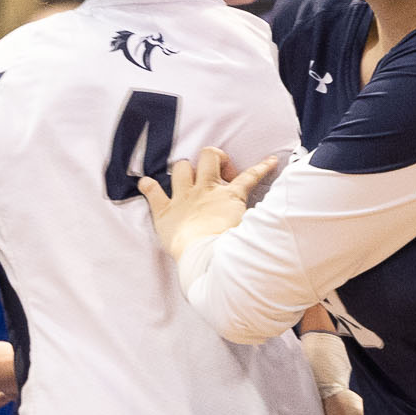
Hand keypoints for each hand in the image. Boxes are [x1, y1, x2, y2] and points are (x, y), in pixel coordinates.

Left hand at [137, 147, 279, 264]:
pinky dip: (148, 186)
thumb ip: (258, 220)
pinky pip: (152, 191)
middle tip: (219, 175)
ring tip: (187, 179)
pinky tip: (145, 183)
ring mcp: (184, 198)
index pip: (250, 177)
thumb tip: (270, 222)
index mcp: (230, 196)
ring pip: (181, 167)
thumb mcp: (250, 230)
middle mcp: (206, 190)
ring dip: (184, 170)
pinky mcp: (165, 211)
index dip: (262, 167)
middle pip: (209, 157)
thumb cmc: (229, 248)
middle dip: (215, 159)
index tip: (270, 161)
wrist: (205, 258)